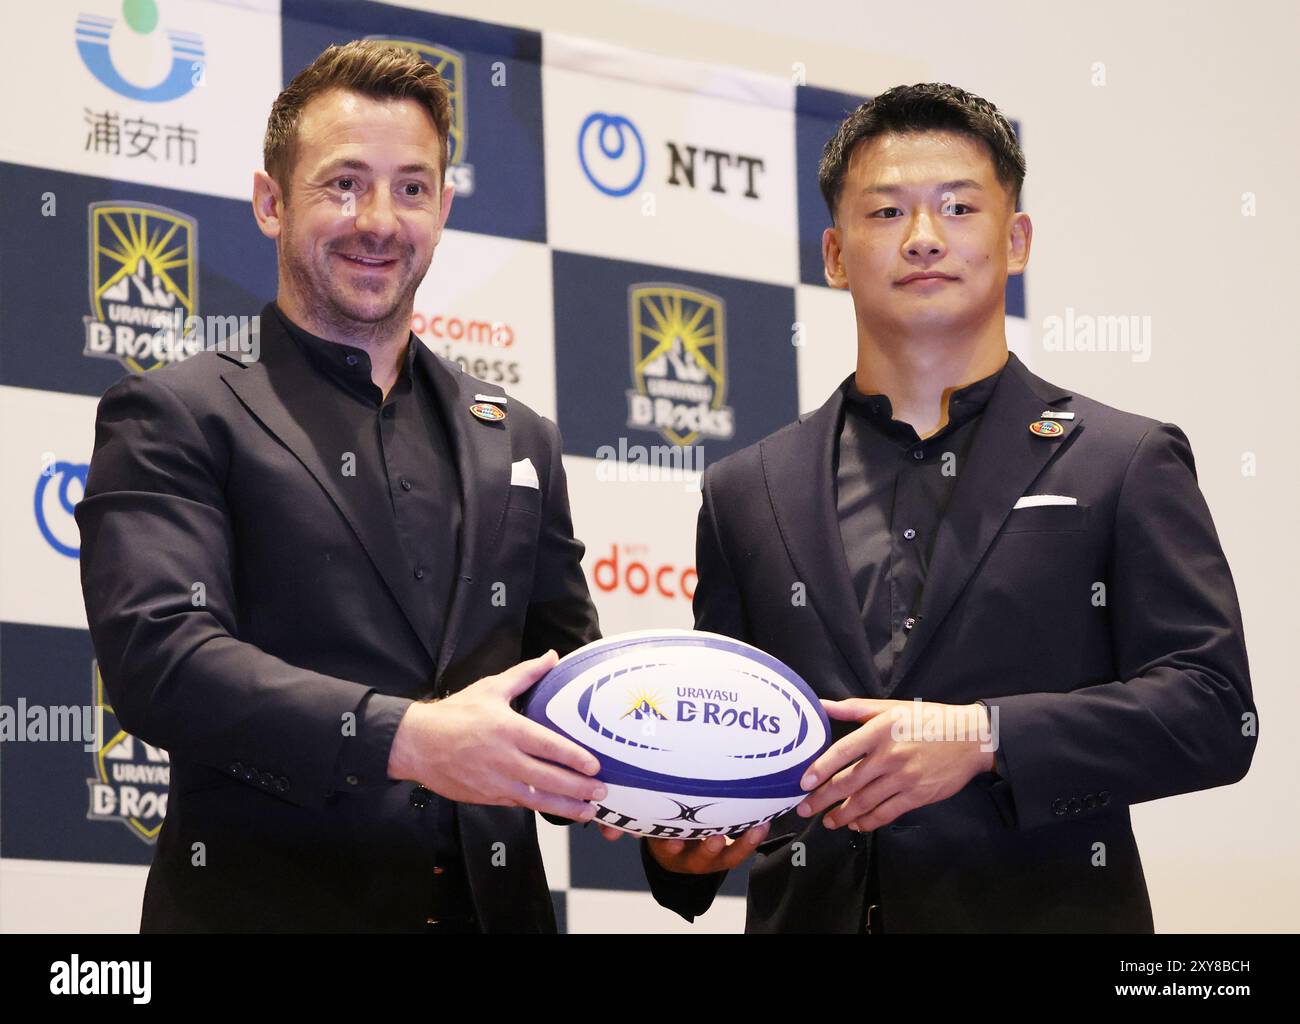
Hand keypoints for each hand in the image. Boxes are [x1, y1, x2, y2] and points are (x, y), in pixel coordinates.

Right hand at [388, 650, 604, 821]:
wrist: (416, 744)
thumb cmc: (454, 714)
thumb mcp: (490, 688)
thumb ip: (525, 674)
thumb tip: (552, 656)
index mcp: (508, 729)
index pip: (548, 746)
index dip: (574, 758)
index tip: (595, 766)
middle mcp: (504, 759)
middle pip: (549, 779)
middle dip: (578, 789)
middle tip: (602, 793)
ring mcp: (495, 782)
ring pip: (537, 800)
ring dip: (566, 807)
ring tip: (589, 811)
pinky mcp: (487, 797)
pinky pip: (520, 804)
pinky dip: (541, 808)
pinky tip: (558, 809)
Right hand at [597, 822, 770, 873]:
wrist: (676, 846)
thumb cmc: (658, 823)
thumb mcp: (640, 825)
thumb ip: (621, 825)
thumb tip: (606, 832)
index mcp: (663, 845)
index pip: (662, 845)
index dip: (668, 843)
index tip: (673, 837)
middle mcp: (686, 856)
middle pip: (697, 855)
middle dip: (706, 846)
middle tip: (714, 836)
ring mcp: (708, 857)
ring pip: (724, 856)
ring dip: (738, 843)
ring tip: (751, 828)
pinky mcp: (726, 855)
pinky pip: (742, 850)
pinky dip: (753, 838)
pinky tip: (764, 823)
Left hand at [796, 699, 994, 831]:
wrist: (970, 738)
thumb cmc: (928, 720)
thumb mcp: (891, 707)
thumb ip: (854, 708)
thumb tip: (822, 704)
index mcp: (879, 731)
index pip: (842, 752)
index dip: (820, 770)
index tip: (804, 783)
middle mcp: (889, 755)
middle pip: (848, 782)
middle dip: (823, 799)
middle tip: (805, 810)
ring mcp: (904, 777)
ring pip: (865, 801)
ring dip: (842, 815)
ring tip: (828, 821)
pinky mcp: (917, 795)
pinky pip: (887, 812)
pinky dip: (869, 821)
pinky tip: (857, 824)